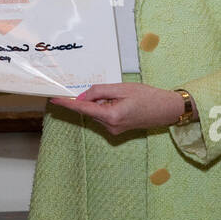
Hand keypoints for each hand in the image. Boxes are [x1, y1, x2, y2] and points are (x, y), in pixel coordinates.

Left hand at [49, 83, 187, 135]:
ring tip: (123, 96)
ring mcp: (114, 131)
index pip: (82, 109)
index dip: (67, 104)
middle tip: (110, 90)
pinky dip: (107, 108)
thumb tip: (82, 96)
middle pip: (90, 110)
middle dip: (92, 99)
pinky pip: (104, 116)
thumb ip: (99, 91)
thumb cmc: (148, 97)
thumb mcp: (122, 88)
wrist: (167, 110)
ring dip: (102, 103)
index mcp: (110, 116)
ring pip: (97, 113)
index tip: (53, 100)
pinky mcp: (117, 131)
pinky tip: (123, 102)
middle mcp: (110, 127)